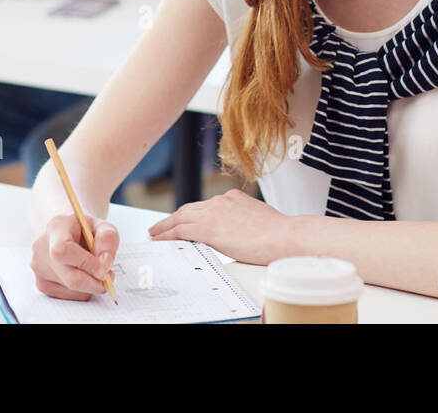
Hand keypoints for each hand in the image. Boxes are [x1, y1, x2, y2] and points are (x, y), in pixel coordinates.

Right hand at [30, 213, 119, 300]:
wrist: (66, 231)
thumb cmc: (86, 228)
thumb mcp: (102, 226)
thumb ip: (107, 240)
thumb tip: (104, 266)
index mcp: (56, 227)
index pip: (63, 250)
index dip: (85, 263)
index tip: (104, 269)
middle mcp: (42, 248)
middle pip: (69, 277)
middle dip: (95, 282)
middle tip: (109, 279)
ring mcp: (39, 267)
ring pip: (71, 289)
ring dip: (90, 285)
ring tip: (93, 270)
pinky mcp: (41, 283)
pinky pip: (67, 295)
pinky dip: (81, 290)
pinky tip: (82, 275)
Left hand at [148, 189, 292, 264]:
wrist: (284, 235)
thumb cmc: (279, 233)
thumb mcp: (259, 220)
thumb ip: (245, 222)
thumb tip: (241, 232)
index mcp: (233, 198)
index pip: (205, 206)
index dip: (190, 213)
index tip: (182, 219)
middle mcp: (221, 201)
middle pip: (189, 209)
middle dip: (172, 217)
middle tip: (159, 225)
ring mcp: (214, 213)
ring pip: (180, 217)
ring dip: (164, 225)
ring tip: (153, 232)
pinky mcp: (208, 228)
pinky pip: (180, 231)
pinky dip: (166, 234)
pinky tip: (159, 239)